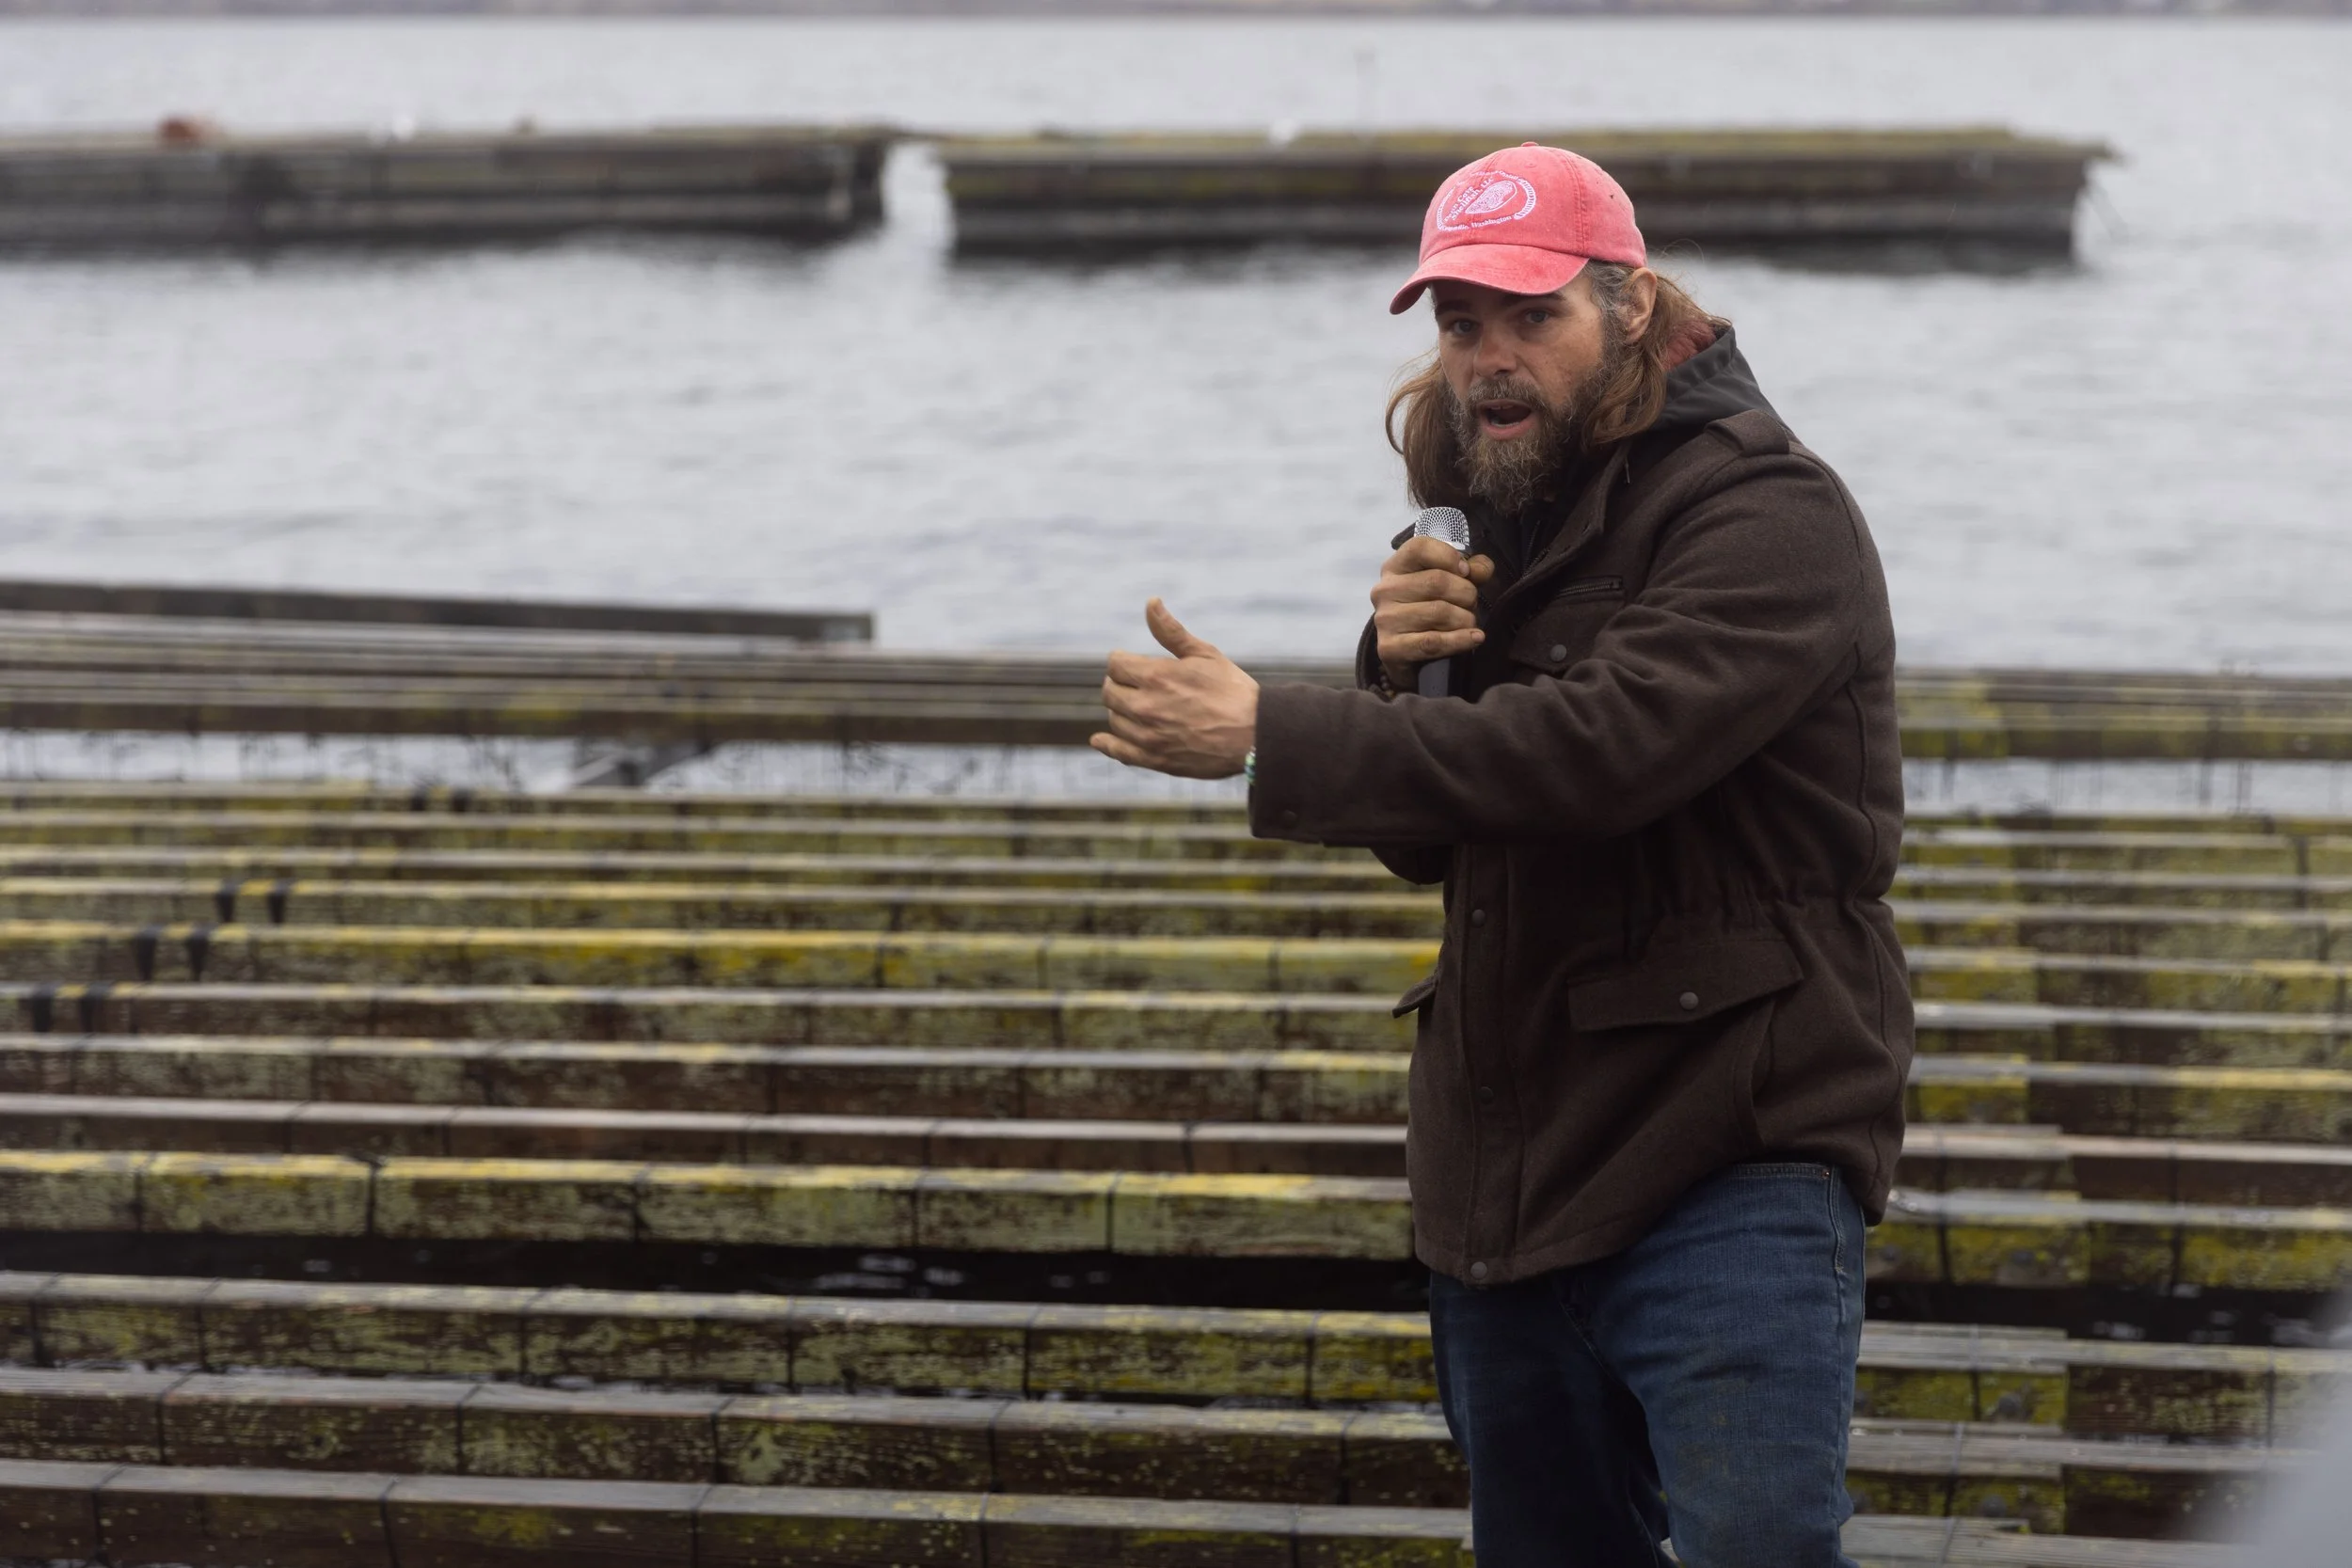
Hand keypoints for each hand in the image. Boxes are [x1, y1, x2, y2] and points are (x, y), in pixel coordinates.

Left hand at [1091, 599, 1258, 778]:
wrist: (1255, 734)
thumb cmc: (1233, 690)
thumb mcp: (1204, 653)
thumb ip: (1171, 631)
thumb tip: (1150, 602)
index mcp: (1156, 676)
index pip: (1115, 664)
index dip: (1122, 661)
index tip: (1130, 663)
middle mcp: (1145, 706)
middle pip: (1110, 692)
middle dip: (1119, 684)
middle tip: (1132, 684)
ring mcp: (1148, 735)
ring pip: (1114, 719)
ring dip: (1120, 710)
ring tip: (1136, 707)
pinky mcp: (1154, 759)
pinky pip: (1119, 751)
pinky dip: (1107, 744)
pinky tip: (1099, 739)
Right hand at [1372, 538, 1494, 691]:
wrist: (1408, 654)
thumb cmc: (1430, 610)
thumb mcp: (1451, 583)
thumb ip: (1470, 571)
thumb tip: (1481, 569)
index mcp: (1396, 566)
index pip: (1420, 547)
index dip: (1449, 557)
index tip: (1466, 572)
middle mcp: (1385, 590)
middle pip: (1437, 581)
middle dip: (1466, 594)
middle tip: (1471, 604)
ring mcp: (1385, 619)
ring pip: (1439, 612)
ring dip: (1465, 619)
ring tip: (1468, 623)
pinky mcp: (1390, 648)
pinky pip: (1433, 642)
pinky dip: (1460, 640)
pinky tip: (1475, 637)